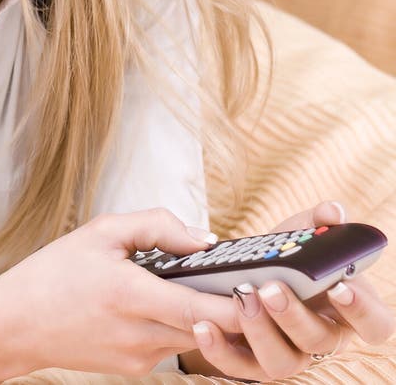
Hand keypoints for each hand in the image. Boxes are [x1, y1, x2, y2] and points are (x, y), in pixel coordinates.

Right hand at [0, 207, 241, 377]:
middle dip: (238, 307)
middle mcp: (141, 336)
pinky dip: (182, 323)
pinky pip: (171, 343)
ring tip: (218, 282)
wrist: (15, 324)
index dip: (245, 304)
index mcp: (133, 296)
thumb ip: (158, 227)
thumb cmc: (55, 272)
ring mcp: (138, 358)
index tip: (272, 286)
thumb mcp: (103, 231)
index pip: (207, 311)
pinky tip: (172, 298)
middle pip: (210, 329)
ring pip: (193, 337)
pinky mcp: (133, 367)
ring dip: (210, 315)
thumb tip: (205, 239)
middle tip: (260, 278)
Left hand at [181, 200, 395, 381]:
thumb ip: (318, 221)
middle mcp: (321, 339)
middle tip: (271, 288)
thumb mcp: (300, 234)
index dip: (362, 310)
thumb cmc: (285, 256)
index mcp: (346, 311)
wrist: (246, 272)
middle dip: (295, 316)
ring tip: (240, 296)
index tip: (339, 286)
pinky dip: (220, 348)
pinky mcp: (251, 362)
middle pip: (319, 343)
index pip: (375, 324)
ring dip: (260, 332)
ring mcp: (288, 355)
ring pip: (282, 363)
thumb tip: (334, 211)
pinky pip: (239, 366)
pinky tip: (203, 325)